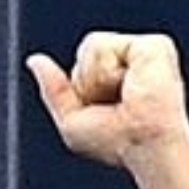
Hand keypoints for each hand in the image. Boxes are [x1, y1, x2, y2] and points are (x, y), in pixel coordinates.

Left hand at [26, 30, 188, 169]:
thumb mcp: (71, 121)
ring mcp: (145, 51)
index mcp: (121, 77)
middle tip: (114, 105)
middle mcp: (135, 62)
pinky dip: (108, 71)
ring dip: (97, 79)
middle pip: (85, 51)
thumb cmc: (116, 144)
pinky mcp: (153, 45)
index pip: (82, 65)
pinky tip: (131, 84)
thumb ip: (54, 89)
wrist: (143, 143)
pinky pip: (106, 46)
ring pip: (92, 46)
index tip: (106, 114)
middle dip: (87, 82)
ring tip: (124, 95)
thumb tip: (35, 60)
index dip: (82, 90)